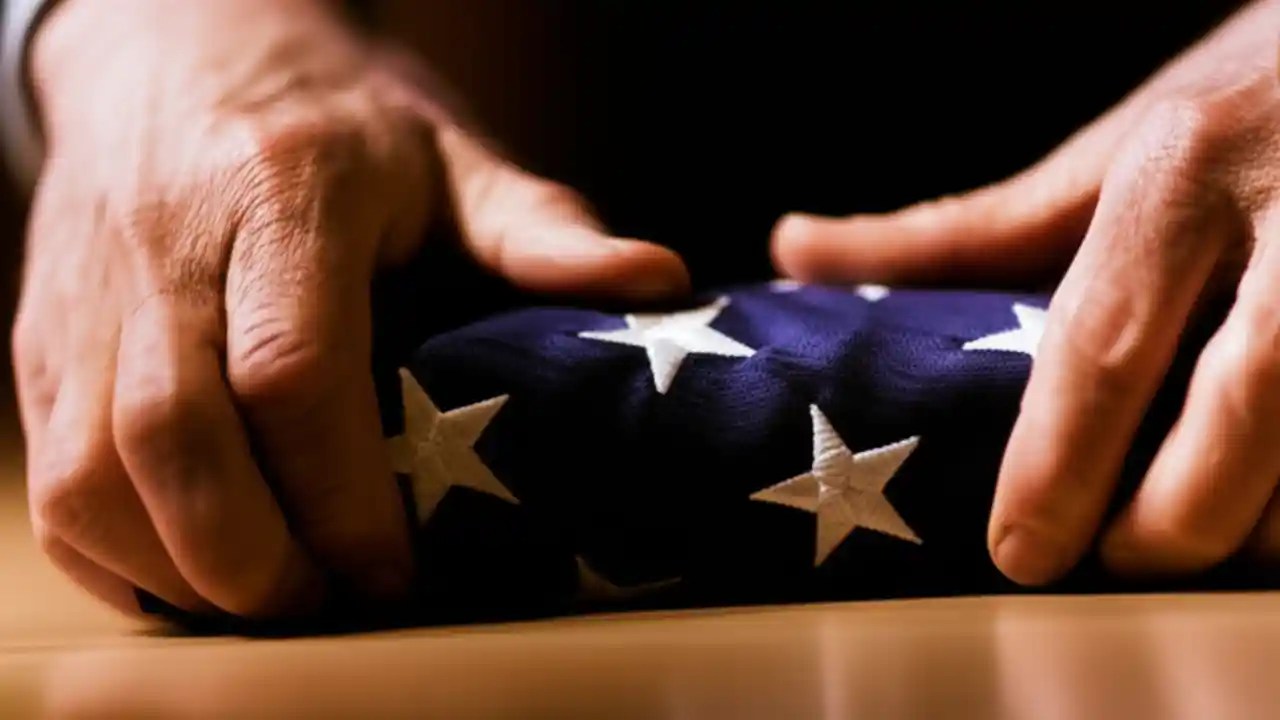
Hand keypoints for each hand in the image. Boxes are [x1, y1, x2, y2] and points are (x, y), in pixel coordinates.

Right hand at [16, 0, 686, 618]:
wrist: (179, 50)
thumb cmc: (333, 119)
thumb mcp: (447, 155)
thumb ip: (540, 230)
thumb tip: (658, 281)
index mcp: (284, 190)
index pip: (292, 369)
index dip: (343, 496)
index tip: (401, 572)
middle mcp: (166, 242)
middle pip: (172, 437)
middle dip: (256, 559)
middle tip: (338, 607)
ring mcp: (85, 293)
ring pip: (90, 472)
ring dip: (181, 571)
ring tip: (274, 604)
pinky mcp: (40, 337)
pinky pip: (55, 478)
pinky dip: (117, 555)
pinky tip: (195, 574)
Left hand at [771, 0, 1279, 583]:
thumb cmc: (1223, 119)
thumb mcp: (1097, 164)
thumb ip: (958, 233)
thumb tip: (796, 250)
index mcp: (1180, 172)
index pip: (1104, 342)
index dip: (1059, 465)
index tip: (1019, 552)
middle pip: (1244, 407)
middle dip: (1176, 521)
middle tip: (1119, 558)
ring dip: (1264, 525)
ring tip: (1206, 538)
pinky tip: (1272, 501)